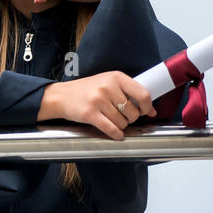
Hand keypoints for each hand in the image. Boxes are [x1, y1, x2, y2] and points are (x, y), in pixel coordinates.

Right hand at [38, 71, 156, 140]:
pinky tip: (116, 134)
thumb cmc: (86, 90)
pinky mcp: (89, 113)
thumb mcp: (108, 83)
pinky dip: (116, 134)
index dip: (147, 107)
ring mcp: (98, 100)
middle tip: (123, 117)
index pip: (143, 94)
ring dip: (121, 126)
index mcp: (115, 77)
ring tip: (112, 120)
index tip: (146, 112)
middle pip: (133, 112)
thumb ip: (129, 93)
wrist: (61, 96)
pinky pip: (111, 129)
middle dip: (131, 119)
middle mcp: (107, 87)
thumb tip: (152, 111)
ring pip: (122, 122)